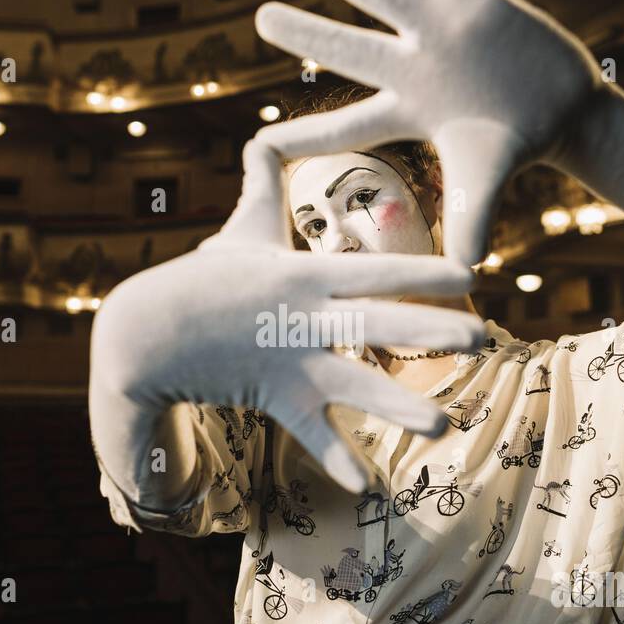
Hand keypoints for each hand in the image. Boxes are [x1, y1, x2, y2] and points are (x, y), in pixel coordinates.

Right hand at [89, 139, 485, 494]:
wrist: (140, 332)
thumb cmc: (200, 278)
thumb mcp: (239, 228)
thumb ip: (262, 183)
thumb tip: (261, 136)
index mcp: (305, 273)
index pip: (375, 270)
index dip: (423, 272)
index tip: (471, 273)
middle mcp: (305, 316)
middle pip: (376, 323)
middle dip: (430, 330)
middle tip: (482, 340)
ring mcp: (290, 358)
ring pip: (352, 385)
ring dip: (397, 405)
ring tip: (443, 424)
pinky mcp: (272, 395)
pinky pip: (307, 432)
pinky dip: (334, 460)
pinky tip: (368, 487)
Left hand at [253, 0, 603, 267]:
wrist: (560, 107)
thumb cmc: (516, 146)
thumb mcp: (489, 183)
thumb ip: (472, 221)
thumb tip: (466, 275)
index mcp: (406, 109)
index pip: (346, 125)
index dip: (306, 134)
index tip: (261, 141)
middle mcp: (411, 65)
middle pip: (347, 48)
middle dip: (305, 33)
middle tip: (259, 16)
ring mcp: (438, 28)